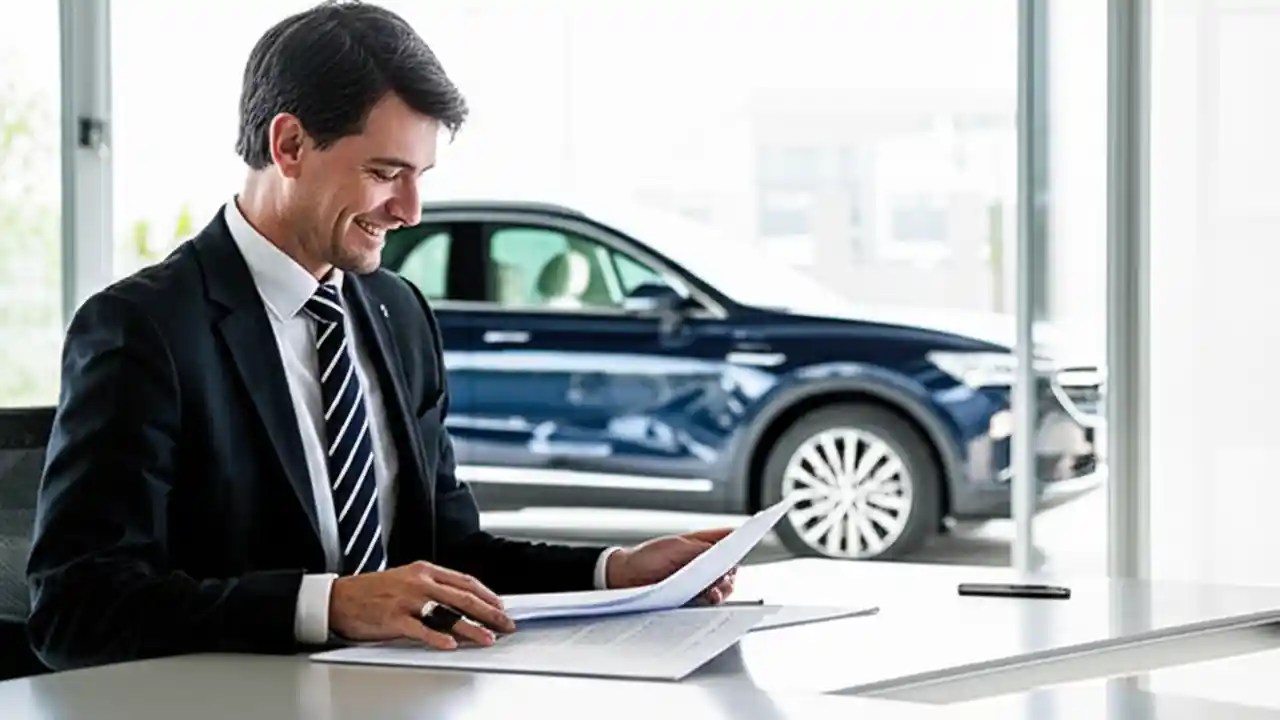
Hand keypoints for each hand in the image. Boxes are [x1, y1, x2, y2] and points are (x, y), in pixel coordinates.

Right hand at [329, 561, 515, 649]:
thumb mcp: (407, 580)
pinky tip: (450, 645)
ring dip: (470, 628)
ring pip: (447, 614)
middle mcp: (419, 582)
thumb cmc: (373, 591)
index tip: (501, 607)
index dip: (487, 595)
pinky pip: (420, 629)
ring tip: (487, 638)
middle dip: (488, 612)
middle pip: (462, 598)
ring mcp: (406, 600)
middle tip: (504, 624)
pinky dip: (437, 638)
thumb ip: (433, 588)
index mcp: (425, 570)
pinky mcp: (393, 618)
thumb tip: (461, 602)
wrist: (339, 598)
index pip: (465, 581)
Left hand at [605, 528, 737, 603]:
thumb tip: (723, 556)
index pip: (727, 539)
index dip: (741, 539)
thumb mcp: (675, 547)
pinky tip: (708, 598)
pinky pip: (710, 602)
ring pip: (723, 586)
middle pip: (730, 567)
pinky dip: (712, 600)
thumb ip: (701, 550)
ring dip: (722, 587)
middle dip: (731, 570)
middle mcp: (702, 563)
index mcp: (700, 544)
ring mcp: (698, 582)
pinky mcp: (692, 600)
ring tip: (713, 590)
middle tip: (725, 574)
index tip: (753, 537)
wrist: (623, 579)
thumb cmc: (645, 557)